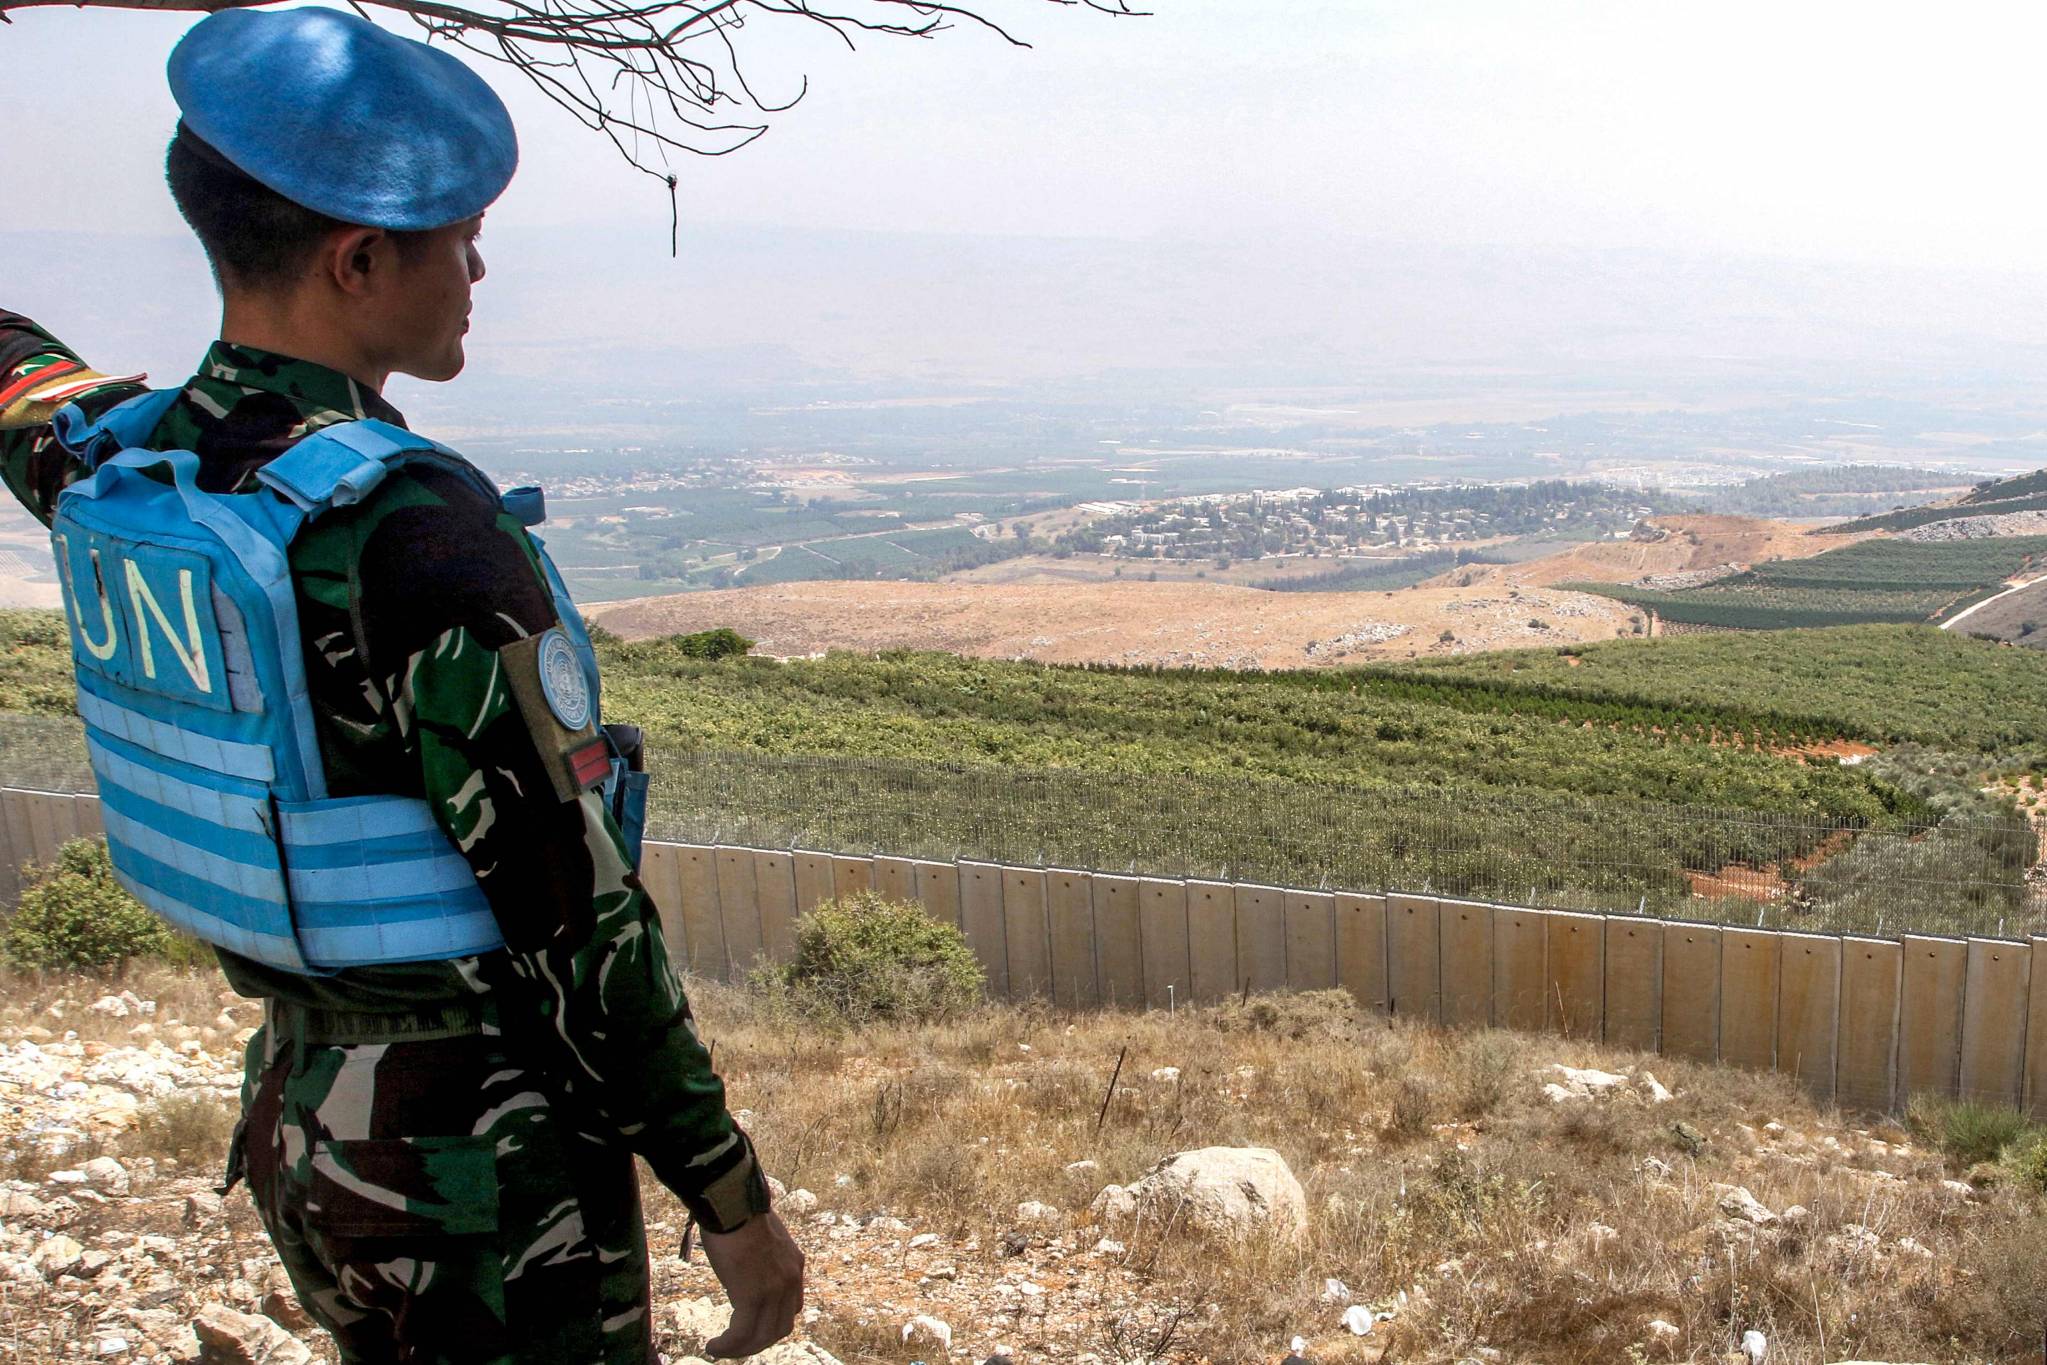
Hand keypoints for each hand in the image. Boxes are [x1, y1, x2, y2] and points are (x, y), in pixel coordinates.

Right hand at [699, 1210, 805, 1358]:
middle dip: (758, 1341)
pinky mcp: (753, 1295)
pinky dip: (728, 1347)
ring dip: (740, 1348)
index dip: (772, 1322)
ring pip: (762, 1336)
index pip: (792, 1306)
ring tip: (719, 1349)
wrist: (732, 1201)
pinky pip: (742, 1334)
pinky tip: (713, 1346)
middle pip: (780, 1327)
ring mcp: (774, 1289)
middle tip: (735, 1344)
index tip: (752, 1326)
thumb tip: (747, 1267)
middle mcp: (790, 1279)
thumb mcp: (760, 1238)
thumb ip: (761, 1257)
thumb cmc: (738, 1212)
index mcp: (794, 1264)